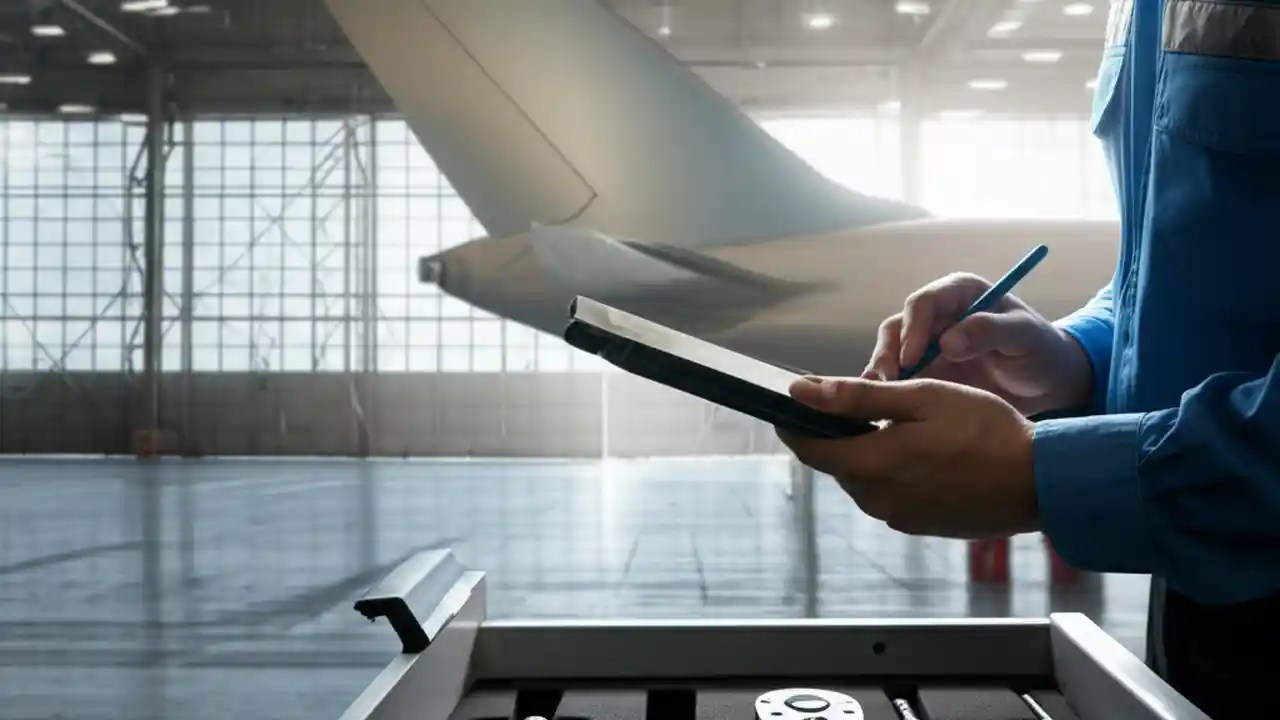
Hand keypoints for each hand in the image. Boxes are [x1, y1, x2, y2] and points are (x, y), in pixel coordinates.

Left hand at [778, 376, 1038, 538]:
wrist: (1039, 481)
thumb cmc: (984, 429)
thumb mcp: (920, 399)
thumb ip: (858, 397)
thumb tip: (801, 391)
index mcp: (870, 465)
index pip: (809, 449)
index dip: (794, 426)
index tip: (789, 405)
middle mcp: (876, 499)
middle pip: (836, 464)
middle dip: (834, 436)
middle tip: (849, 405)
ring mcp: (898, 517)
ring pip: (862, 479)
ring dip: (865, 454)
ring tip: (890, 425)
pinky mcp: (919, 525)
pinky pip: (888, 494)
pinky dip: (890, 472)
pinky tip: (917, 453)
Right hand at [864, 273, 1091, 416]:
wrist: (1047, 381)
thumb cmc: (1040, 349)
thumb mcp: (1025, 336)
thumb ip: (989, 332)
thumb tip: (947, 343)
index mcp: (960, 293)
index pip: (923, 303)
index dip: (912, 329)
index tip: (912, 360)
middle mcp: (937, 315)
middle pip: (897, 328)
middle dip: (888, 355)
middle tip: (886, 384)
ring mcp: (927, 344)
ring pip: (890, 353)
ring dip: (882, 374)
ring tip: (880, 399)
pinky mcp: (924, 371)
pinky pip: (898, 377)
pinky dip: (888, 391)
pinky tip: (885, 410)